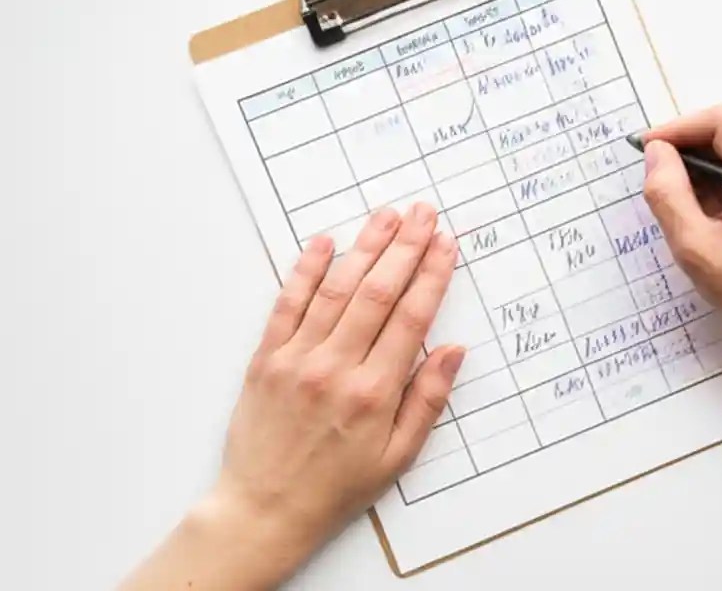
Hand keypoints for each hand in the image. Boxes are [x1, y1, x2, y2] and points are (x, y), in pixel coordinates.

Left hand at [206, 204, 462, 579]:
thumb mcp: (398, 457)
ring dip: (364, 248)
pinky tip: (324, 244)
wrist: (264, 510)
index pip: (411, 318)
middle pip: (377, 292)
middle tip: (424, 214)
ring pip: (336, 290)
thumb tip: (454, 351)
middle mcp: (335, 368)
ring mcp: (297, 360)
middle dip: (405, 248)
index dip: (432, 275)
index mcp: (374, 393)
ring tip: (387, 216)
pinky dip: (306, 271)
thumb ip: (427, 400)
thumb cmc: (336, 487)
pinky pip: (287, 305)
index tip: (446, 245)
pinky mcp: (266, 359)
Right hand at [641, 106, 721, 353]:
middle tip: (653, 174)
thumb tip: (655, 152)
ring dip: (697, 166)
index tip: (646, 149)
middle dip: (686, 146)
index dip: (679, 128)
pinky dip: (712, 181)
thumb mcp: (697, 247)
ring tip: (673, 198)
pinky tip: (696, 210)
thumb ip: (670, 195)